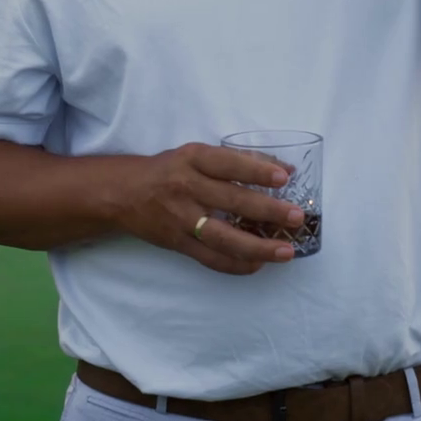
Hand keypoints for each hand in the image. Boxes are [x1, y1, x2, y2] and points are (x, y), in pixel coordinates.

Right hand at [111, 142, 305, 274]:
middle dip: (267, 210)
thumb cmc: (169, 170)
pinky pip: (211, 259)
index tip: (285, 178)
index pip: (228, 164)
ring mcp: (182, 219)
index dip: (257, 170)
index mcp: (192, 159)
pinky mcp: (178, 243)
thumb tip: (284, 169)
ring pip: (224, 237)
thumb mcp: (195, 155)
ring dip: (258, 246)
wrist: (123, 194)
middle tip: (296, 216)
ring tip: (286, 252)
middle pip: (232, 201)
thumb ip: (236, 162)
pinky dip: (237, 264)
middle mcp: (187, 187)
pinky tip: (259, 264)